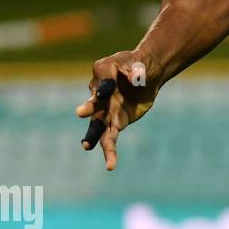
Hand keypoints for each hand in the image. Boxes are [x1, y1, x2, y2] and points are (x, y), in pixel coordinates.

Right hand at [74, 51, 160, 170]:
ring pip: (98, 125)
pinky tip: (110, 165)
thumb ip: (137, 70)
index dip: (103, 86)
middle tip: (81, 112)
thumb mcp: (140, 63)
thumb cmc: (139, 64)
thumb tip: (135, 77)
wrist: (147, 74)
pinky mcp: (116, 122)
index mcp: (103, 71)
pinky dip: (110, 152)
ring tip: (86, 145)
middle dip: (89, 108)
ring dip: (93, 135)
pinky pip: (111, 139)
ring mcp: (106, 109)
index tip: (102, 93)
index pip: (103, 79)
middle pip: (93, 103)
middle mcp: (100, 93)